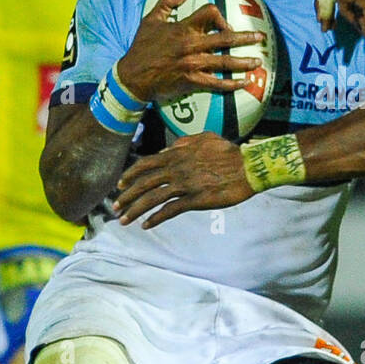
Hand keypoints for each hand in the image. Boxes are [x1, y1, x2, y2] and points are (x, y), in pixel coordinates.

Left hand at [112, 132, 255, 227]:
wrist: (248, 167)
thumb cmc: (229, 152)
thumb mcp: (205, 138)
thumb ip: (184, 142)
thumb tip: (168, 150)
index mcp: (177, 154)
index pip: (146, 164)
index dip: (131, 175)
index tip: (121, 184)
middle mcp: (177, 169)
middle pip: (144, 183)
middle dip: (127, 196)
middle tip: (116, 206)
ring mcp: (185, 185)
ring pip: (152, 198)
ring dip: (135, 210)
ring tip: (124, 220)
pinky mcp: (195, 199)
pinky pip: (170, 210)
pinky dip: (156, 218)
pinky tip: (146, 225)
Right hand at [116, 0, 264, 101]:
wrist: (132, 77)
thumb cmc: (141, 48)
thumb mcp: (150, 20)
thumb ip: (166, 3)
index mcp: (183, 27)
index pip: (209, 13)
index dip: (220, 16)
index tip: (226, 24)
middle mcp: (191, 44)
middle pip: (225, 38)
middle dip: (245, 38)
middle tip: (260, 38)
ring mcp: (193, 64)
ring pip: (225, 62)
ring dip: (244, 62)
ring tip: (257, 62)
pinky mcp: (191, 81)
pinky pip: (216, 83)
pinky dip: (231, 84)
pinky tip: (244, 83)